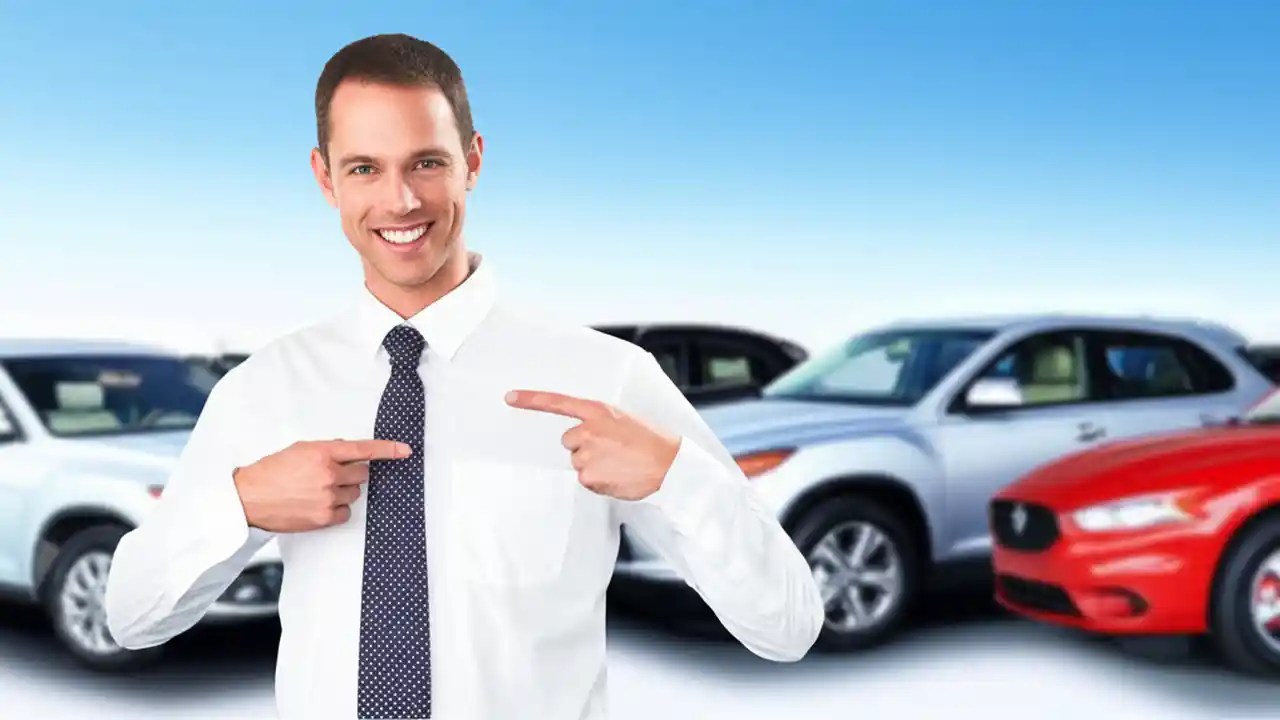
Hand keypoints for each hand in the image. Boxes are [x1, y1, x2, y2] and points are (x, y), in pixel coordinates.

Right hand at [232, 438, 412, 531]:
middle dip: (352, 473)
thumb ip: (327, 449)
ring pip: (354, 493)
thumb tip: (349, 452)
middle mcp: (328, 474)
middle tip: (331, 476)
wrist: (249, 498)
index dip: (388, 450)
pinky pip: (346, 513)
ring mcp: (328, 497)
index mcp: (322, 452)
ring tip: (316, 491)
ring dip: (342, 491)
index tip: (405, 451)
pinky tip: (317, 505)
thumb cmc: (271, 472)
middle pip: (362, 474)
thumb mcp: (299, 450)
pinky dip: (336, 510)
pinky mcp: (324, 517)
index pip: (363, 449)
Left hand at [505, 389, 679, 500]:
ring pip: (578, 462)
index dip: (531, 400)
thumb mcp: (624, 421)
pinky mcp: (589, 476)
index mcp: (598, 411)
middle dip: (585, 447)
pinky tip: (619, 476)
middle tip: (612, 451)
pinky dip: (600, 482)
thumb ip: (600, 424)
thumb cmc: (652, 442)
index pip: (558, 402)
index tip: (510, 397)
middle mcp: (588, 430)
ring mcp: (587, 454)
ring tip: (620, 464)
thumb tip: (582, 437)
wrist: (669, 466)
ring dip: (594, 466)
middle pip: (569, 441)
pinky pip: (586, 480)